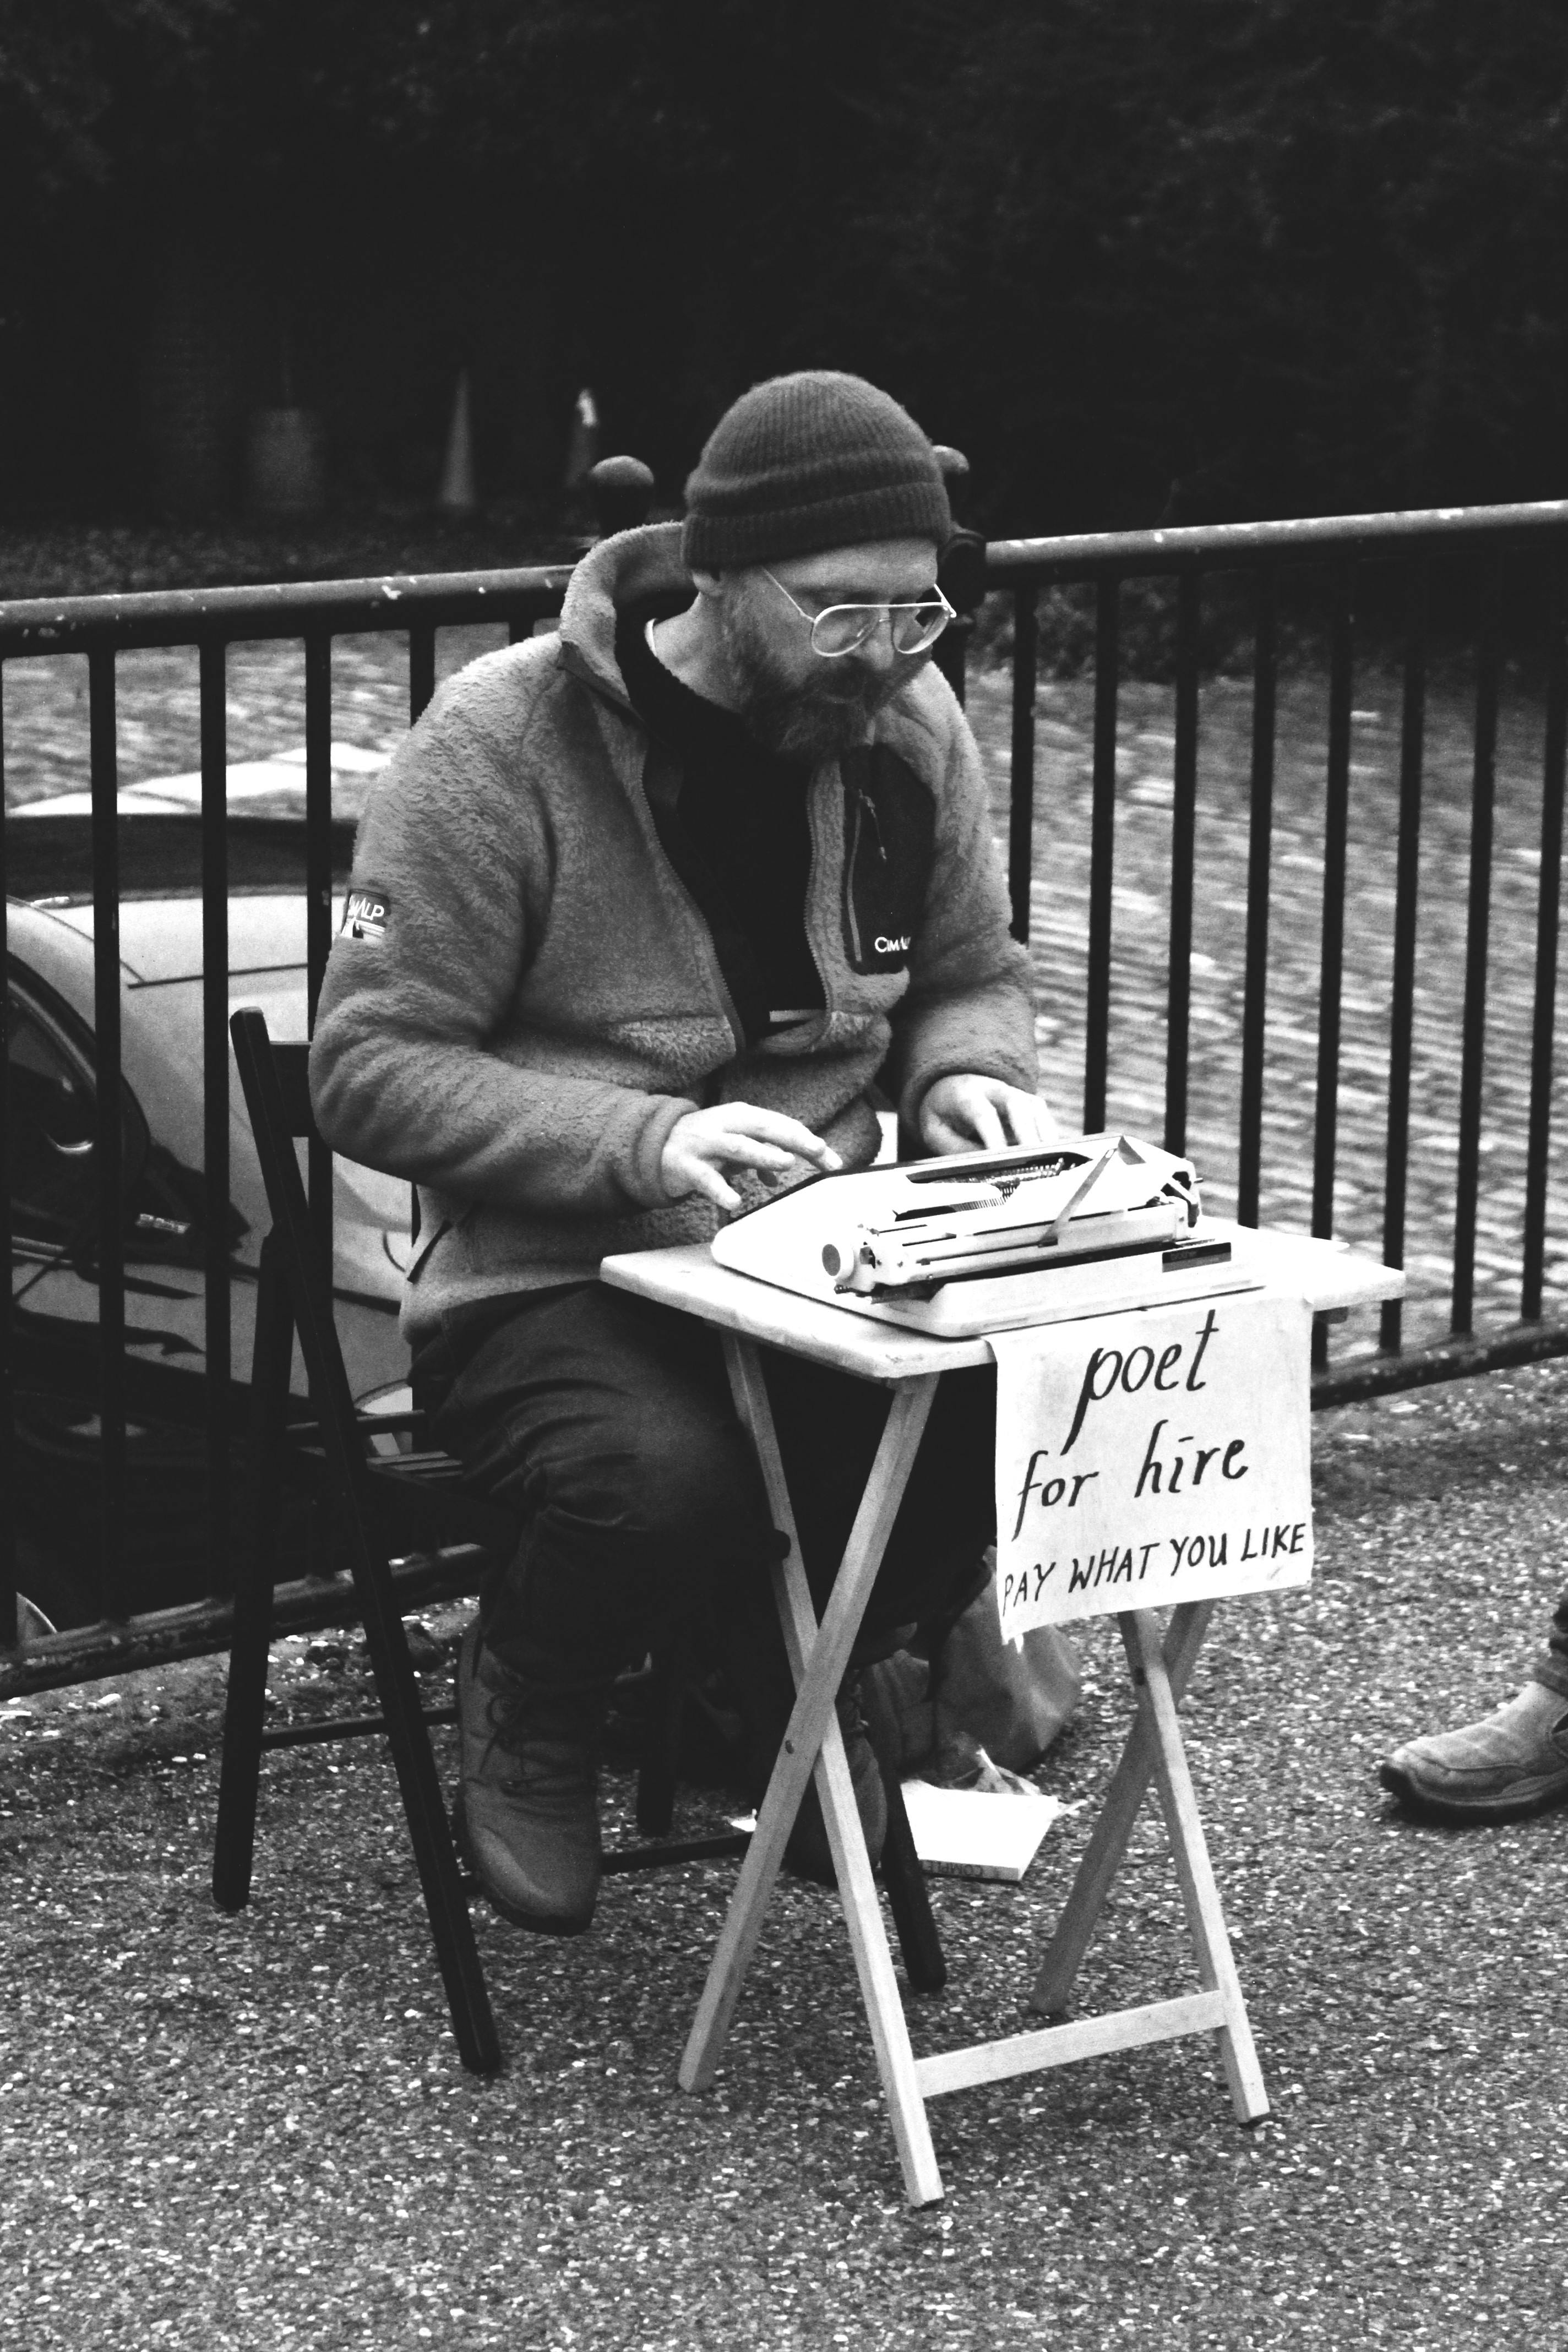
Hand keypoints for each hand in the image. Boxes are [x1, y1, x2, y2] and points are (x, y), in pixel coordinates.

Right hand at [661, 1102, 842, 1212]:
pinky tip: (735, 1201)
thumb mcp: (734, 1144)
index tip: (832, 1160)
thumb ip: (759, 1156)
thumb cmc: (703, 1142)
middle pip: (764, 1128)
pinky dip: (722, 1190)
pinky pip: (707, 1180)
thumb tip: (778, 1175)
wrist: (653, 1143)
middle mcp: (725, 1125)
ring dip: (763, 1155)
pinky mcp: (687, 1166)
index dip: (808, 1140)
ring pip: (738, 1147)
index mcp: (742, 1116)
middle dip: (794, 1139)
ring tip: (785, 1164)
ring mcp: (705, 1144)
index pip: (781, 1125)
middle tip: (819, 1151)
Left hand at [918, 1074, 1057, 1155]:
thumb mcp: (935, 1131)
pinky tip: (1051, 1155)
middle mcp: (993, 1089)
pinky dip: (1049, 1135)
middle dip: (1027, 1131)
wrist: (950, 1087)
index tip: (1000, 1158)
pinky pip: (1042, 1116)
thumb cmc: (942, 1114)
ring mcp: (1013, 1094)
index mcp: (965, 1094)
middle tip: (1034, 1158)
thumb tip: (984, 1167)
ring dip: (1045, 1132)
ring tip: (1050, 1160)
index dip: (993, 1136)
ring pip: (1036, 1107)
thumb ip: (957, 1148)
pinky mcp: (1026, 1104)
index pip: (983, 1114)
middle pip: (1017, 1104)